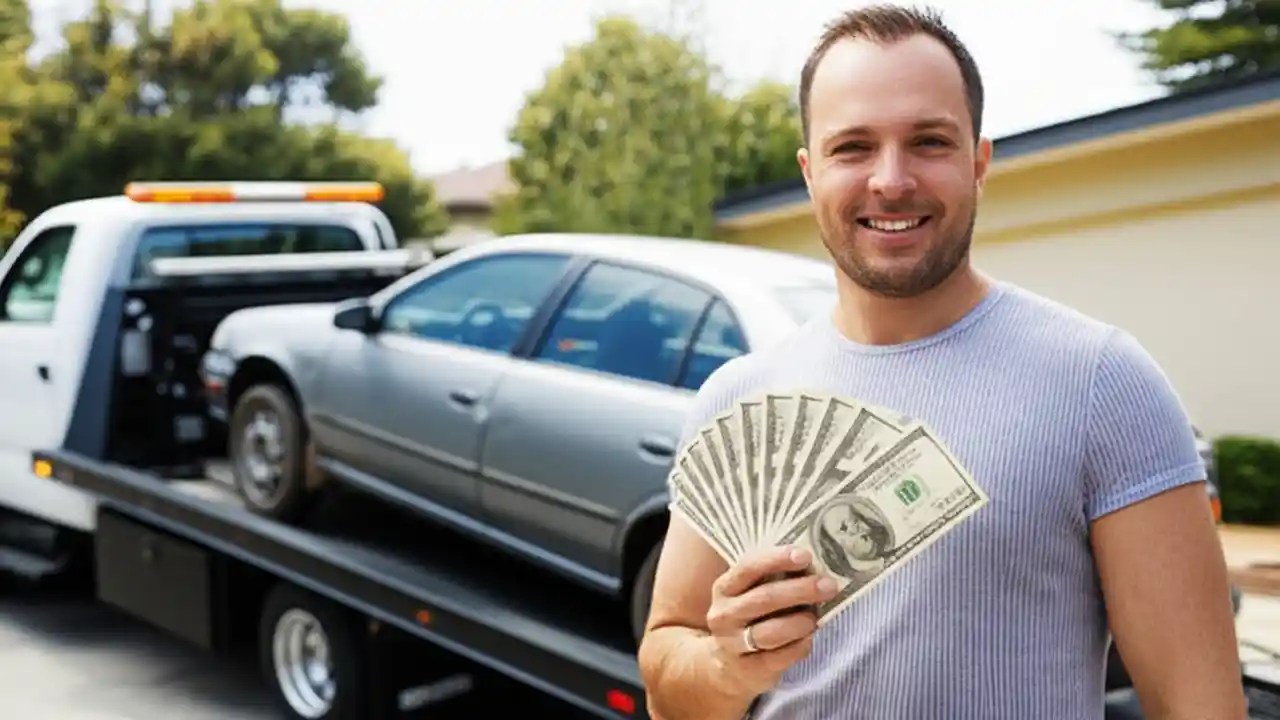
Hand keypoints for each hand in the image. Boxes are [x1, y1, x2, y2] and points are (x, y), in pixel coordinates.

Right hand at [705, 546, 837, 698]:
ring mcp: (733, 645)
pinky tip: (809, 638)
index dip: (777, 559)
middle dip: (800, 590)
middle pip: (764, 599)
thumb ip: (774, 578)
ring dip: (800, 622)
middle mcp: (724, 615)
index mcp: (725, 588)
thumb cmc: (750, 618)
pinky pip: (780, 657)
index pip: (748, 568)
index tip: (805, 556)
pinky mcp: (749, 670)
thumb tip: (813, 566)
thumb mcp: (750, 594)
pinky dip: (800, 646)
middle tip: (828, 586)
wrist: (730, 664)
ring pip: (771, 632)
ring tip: (816, 618)